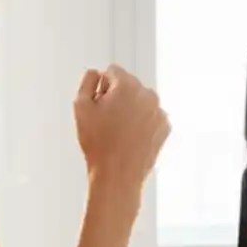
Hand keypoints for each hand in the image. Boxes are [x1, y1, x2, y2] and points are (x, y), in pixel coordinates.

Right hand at [74, 66, 170, 186]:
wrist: (118, 175)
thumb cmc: (97, 143)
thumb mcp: (81, 107)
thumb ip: (88, 82)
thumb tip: (97, 73)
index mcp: (128, 85)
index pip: (112, 72)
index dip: (101, 88)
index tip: (99, 107)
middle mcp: (148, 94)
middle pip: (128, 85)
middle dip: (117, 97)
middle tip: (107, 122)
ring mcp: (159, 111)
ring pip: (140, 101)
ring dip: (131, 110)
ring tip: (119, 133)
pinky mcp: (165, 127)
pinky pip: (150, 117)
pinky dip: (142, 124)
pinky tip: (131, 139)